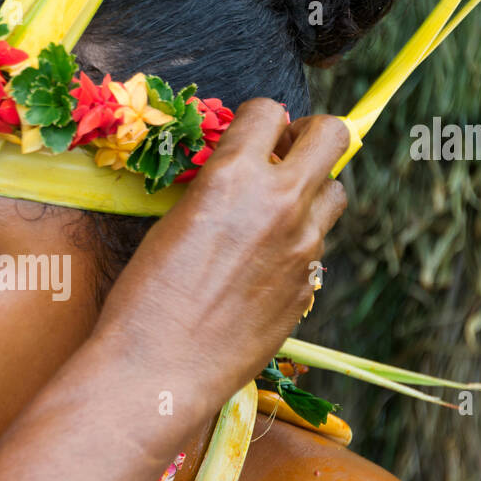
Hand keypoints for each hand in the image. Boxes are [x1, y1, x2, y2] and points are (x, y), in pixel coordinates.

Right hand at [94, 98, 348, 410]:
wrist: (159, 369)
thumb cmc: (145, 297)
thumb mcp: (173, 221)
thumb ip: (218, 189)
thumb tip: (238, 175)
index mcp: (233, 177)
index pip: (267, 111)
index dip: (257, 121)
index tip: (248, 138)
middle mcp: (279, 202)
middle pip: (331, 135)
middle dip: (308, 136)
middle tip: (284, 155)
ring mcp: (303, 246)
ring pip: (334, 192)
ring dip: (310, 191)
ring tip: (274, 214)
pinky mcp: (309, 286)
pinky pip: (317, 245)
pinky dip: (298, 244)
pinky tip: (260, 268)